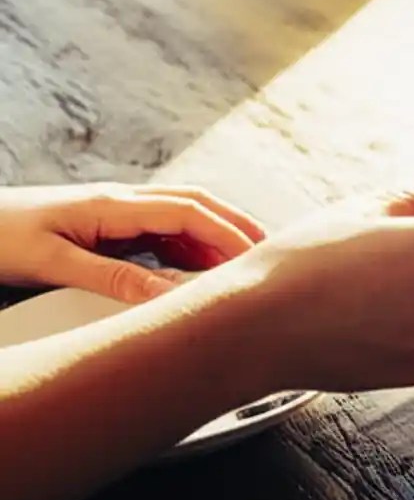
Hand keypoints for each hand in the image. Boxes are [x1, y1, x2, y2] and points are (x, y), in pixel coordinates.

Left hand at [0, 183, 264, 302]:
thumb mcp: (54, 264)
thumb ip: (114, 280)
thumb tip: (170, 298)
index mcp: (112, 204)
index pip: (189, 212)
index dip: (229, 234)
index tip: (257, 261)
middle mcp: (120, 201)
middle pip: (197, 204)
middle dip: (238, 225)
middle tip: (273, 254)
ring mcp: (115, 211)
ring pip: (184, 215)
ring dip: (218, 233)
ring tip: (246, 263)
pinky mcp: (107, 225)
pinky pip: (163, 230)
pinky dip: (192, 245)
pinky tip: (200, 268)